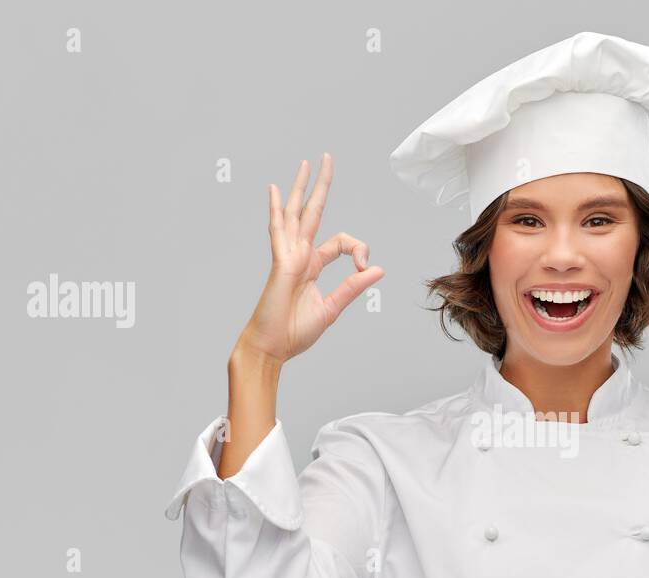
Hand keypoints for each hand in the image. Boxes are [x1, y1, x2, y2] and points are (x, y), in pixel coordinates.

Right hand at [236, 155, 384, 364]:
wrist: (271, 348)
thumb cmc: (293, 331)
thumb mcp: (331, 308)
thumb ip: (352, 286)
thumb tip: (377, 269)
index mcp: (312, 266)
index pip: (341, 242)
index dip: (359, 248)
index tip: (365, 267)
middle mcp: (299, 256)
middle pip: (312, 212)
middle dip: (320, 186)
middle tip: (326, 159)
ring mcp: (288, 257)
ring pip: (295, 214)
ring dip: (300, 188)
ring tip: (306, 164)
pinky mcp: (280, 263)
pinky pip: (278, 231)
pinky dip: (277, 210)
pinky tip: (275, 190)